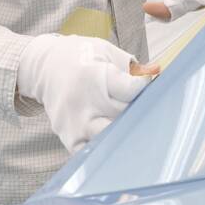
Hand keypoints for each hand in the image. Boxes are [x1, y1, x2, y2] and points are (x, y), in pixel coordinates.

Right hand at [16, 34, 160, 151]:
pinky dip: (106, 149)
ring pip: (110, 139)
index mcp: (95, 75)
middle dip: (139, 112)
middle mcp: (84, 102)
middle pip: (124, 116)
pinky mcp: (69, 137)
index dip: (145, 88)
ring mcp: (76, 123)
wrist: (45, 67)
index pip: (131, 90)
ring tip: (133, 127)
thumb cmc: (83, 57)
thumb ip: (133, 67)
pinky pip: (92, 152)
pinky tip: (114, 140)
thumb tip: (158, 76)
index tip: (147, 84)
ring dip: (124, 134)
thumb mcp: (107, 51)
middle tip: (147, 108)